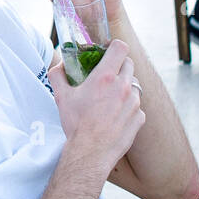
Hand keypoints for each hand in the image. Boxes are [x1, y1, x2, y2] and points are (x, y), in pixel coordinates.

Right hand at [50, 39, 144, 173]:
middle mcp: (123, 87)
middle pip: (129, 64)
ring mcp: (135, 103)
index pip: (120, 48)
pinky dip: (129, 106)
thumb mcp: (61, 96)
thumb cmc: (76, 123)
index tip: (108, 50)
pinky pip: (137, 105)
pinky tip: (116, 114)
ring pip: (134, 85)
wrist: (91, 152)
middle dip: (119, 65)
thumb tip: (59, 65)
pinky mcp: (140, 118)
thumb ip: (58, 75)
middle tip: (107, 74)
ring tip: (110, 97)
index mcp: (104, 77)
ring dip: (125, 86)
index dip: (114, 46)